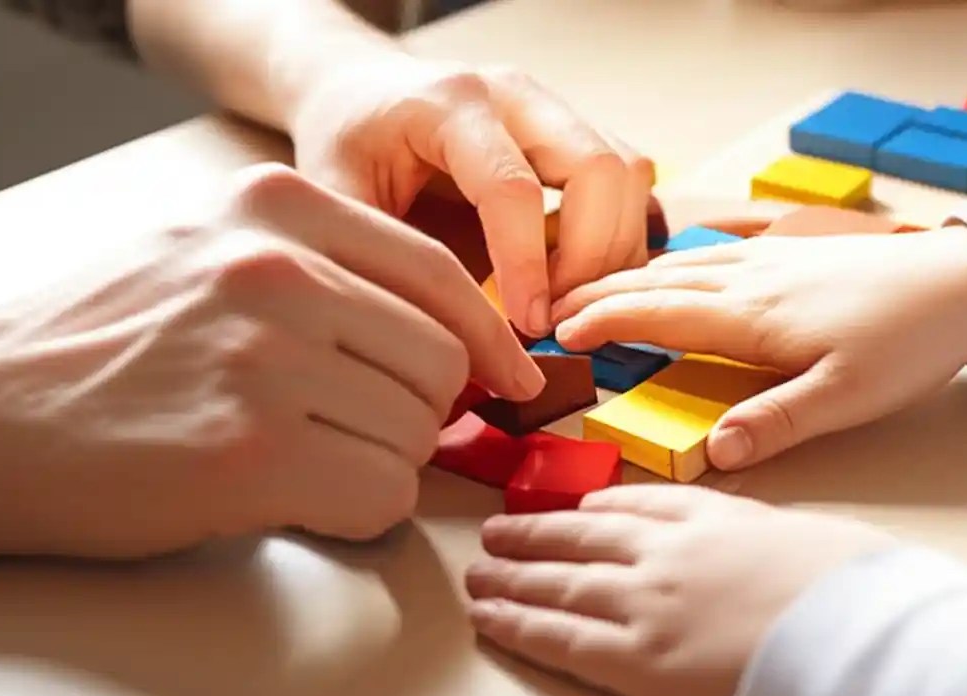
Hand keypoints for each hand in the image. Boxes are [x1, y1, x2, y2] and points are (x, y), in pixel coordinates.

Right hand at [0, 164, 543, 557]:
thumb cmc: (102, 341)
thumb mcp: (210, 253)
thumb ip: (326, 274)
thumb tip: (450, 339)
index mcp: (274, 208)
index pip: (437, 274)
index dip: (486, 339)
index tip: (506, 378)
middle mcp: (275, 270)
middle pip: (440, 361)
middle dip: (421, 410)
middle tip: (361, 431)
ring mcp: (265, 360)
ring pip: (417, 433)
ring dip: (381, 461)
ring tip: (305, 459)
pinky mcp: (250, 454)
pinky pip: (382, 495)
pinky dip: (359, 511)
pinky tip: (297, 499)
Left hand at [287, 54, 654, 336]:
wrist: (362, 89)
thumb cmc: (347, 142)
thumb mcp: (338, 195)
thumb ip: (384, 254)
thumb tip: (438, 335)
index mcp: (451, 105)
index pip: (513, 187)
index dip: (528, 265)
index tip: (529, 326)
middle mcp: (516, 95)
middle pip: (599, 168)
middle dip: (591, 257)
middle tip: (558, 318)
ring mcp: (554, 106)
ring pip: (627, 172)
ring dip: (614, 249)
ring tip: (571, 304)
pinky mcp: (575, 128)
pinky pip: (628, 179)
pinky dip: (619, 235)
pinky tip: (579, 278)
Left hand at [465, 484, 894, 695]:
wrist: (855, 633)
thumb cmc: (852, 589)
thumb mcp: (812, 537)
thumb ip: (764, 536)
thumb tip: (760, 545)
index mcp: (713, 515)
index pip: (640, 502)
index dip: (598, 504)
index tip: (577, 505)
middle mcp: (667, 550)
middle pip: (584, 536)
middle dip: (536, 534)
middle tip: (499, 532)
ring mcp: (646, 600)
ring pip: (560, 582)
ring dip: (512, 576)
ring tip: (480, 572)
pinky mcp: (635, 658)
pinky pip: (561, 636)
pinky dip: (518, 623)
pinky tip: (489, 615)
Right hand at [552, 226, 966, 468]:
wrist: (965, 280)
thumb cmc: (908, 343)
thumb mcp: (847, 398)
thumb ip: (776, 422)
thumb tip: (714, 454)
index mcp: (752, 318)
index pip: (659, 316)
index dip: (605, 322)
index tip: (559, 332)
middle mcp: (749, 280)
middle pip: (657, 282)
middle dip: (600, 292)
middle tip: (552, 305)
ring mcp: (769, 259)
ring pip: (680, 261)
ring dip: (630, 274)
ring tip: (594, 285)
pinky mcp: (790, 251)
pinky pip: (711, 250)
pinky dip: (673, 259)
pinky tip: (673, 263)